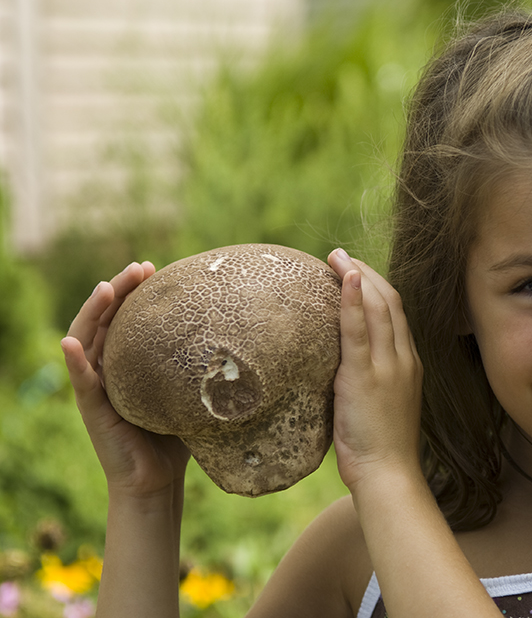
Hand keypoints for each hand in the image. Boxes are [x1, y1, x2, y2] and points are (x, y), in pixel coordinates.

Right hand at [62, 262, 190, 501]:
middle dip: (119, 289)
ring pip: (88, 339)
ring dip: (94, 312)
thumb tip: (244, 336)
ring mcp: (97, 387)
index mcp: (131, 362)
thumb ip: (201, 367)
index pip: (128, 317)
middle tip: (139, 267)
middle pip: (107, 319)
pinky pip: (81, 380)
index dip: (136, 291)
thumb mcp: (191, 392)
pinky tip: (70, 342)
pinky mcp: (92, 409)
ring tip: (106, 288)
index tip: (154, 268)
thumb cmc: (179, 436)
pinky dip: (74, 360)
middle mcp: (110, 369)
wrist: (159, 480)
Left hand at [326, 249, 423, 491]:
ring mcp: (387, 367)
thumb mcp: (379, 406)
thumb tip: (341, 370)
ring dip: (357, 276)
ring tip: (335, 257)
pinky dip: (353, 301)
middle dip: (366, 273)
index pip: (397, 314)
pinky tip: (345, 278)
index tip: (356, 272)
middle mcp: (403, 359)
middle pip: (391, 302)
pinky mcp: (365, 377)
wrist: (389, 474)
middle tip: (341, 255)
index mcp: (409, 365)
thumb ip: (368, 381)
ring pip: (379, 308)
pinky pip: (360, 331)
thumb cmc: (380, 449)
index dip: (377, 287)